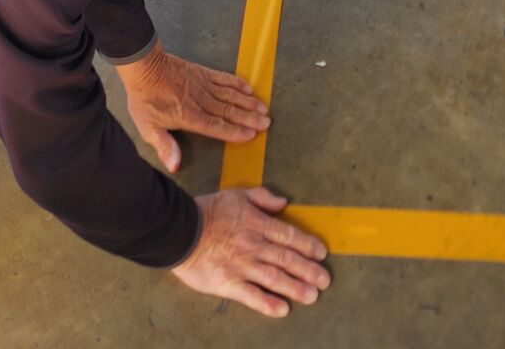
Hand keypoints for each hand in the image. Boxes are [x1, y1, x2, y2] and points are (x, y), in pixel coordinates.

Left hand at [117, 45, 267, 172]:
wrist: (144, 67)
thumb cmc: (145, 100)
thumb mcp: (148, 128)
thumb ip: (164, 145)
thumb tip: (175, 165)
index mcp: (189, 116)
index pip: (216, 126)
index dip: (235, 131)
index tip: (252, 135)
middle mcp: (201, 101)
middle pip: (229, 111)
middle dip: (249, 118)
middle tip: (266, 123)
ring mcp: (203, 85)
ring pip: (230, 95)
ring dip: (247, 102)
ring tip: (263, 108)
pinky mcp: (203, 73)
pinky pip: (224, 78)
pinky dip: (237, 83)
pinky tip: (248, 88)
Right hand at [173, 188, 329, 318]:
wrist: (179, 230)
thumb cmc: (208, 211)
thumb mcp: (237, 195)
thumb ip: (262, 197)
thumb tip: (284, 202)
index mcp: (256, 223)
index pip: (288, 234)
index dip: (307, 244)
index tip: (322, 253)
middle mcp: (253, 245)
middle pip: (286, 259)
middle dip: (308, 270)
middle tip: (325, 280)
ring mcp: (241, 266)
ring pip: (274, 278)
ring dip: (295, 287)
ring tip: (312, 295)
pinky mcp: (227, 283)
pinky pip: (251, 296)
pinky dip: (268, 304)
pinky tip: (282, 309)